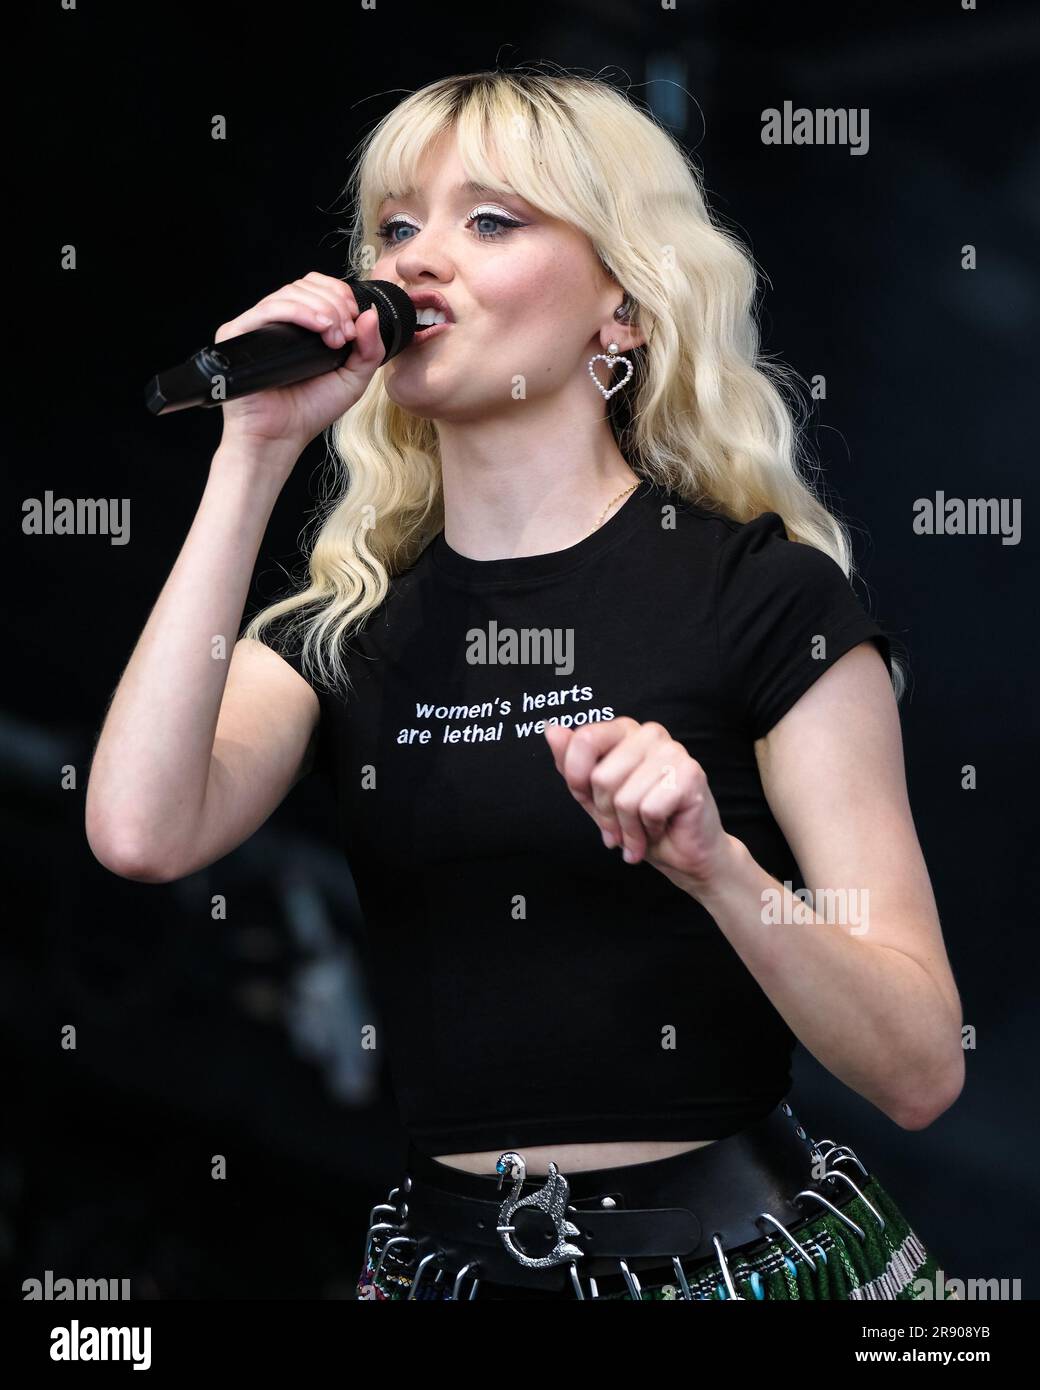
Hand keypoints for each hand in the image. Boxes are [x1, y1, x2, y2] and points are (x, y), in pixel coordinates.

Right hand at [215, 270, 385, 457]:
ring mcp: (256, 325)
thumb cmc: (310, 411)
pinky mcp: (237, 332)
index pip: (317, 287)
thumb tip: (370, 311)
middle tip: (346, 334)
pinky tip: (321, 329)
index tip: (355, 323)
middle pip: (305, 285)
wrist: (280, 437)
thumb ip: (369, 348)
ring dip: (322, 308)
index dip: (340, 295)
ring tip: (336, 337)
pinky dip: (300, 312)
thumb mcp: (352, 378)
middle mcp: (277, 321)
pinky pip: (269, 309)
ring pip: (290, 292)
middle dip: (335, 304)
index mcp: (300, 325)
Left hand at [543, 718, 735, 897]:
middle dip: (606, 814)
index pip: (584, 740)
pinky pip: (647, 809)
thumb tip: (551, 729)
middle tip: (620, 828)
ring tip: (641, 832)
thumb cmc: (640, 824)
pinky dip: (649, 829)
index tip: (590, 801)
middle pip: (601, 777)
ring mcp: (673, 751)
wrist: (684, 856)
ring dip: (628, 828)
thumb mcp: (593, 796)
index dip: (578, 780)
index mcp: (625, 731)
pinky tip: (662, 827)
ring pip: (624, 798)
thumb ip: (571, 764)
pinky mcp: (690, 774)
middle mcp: (650, 733)